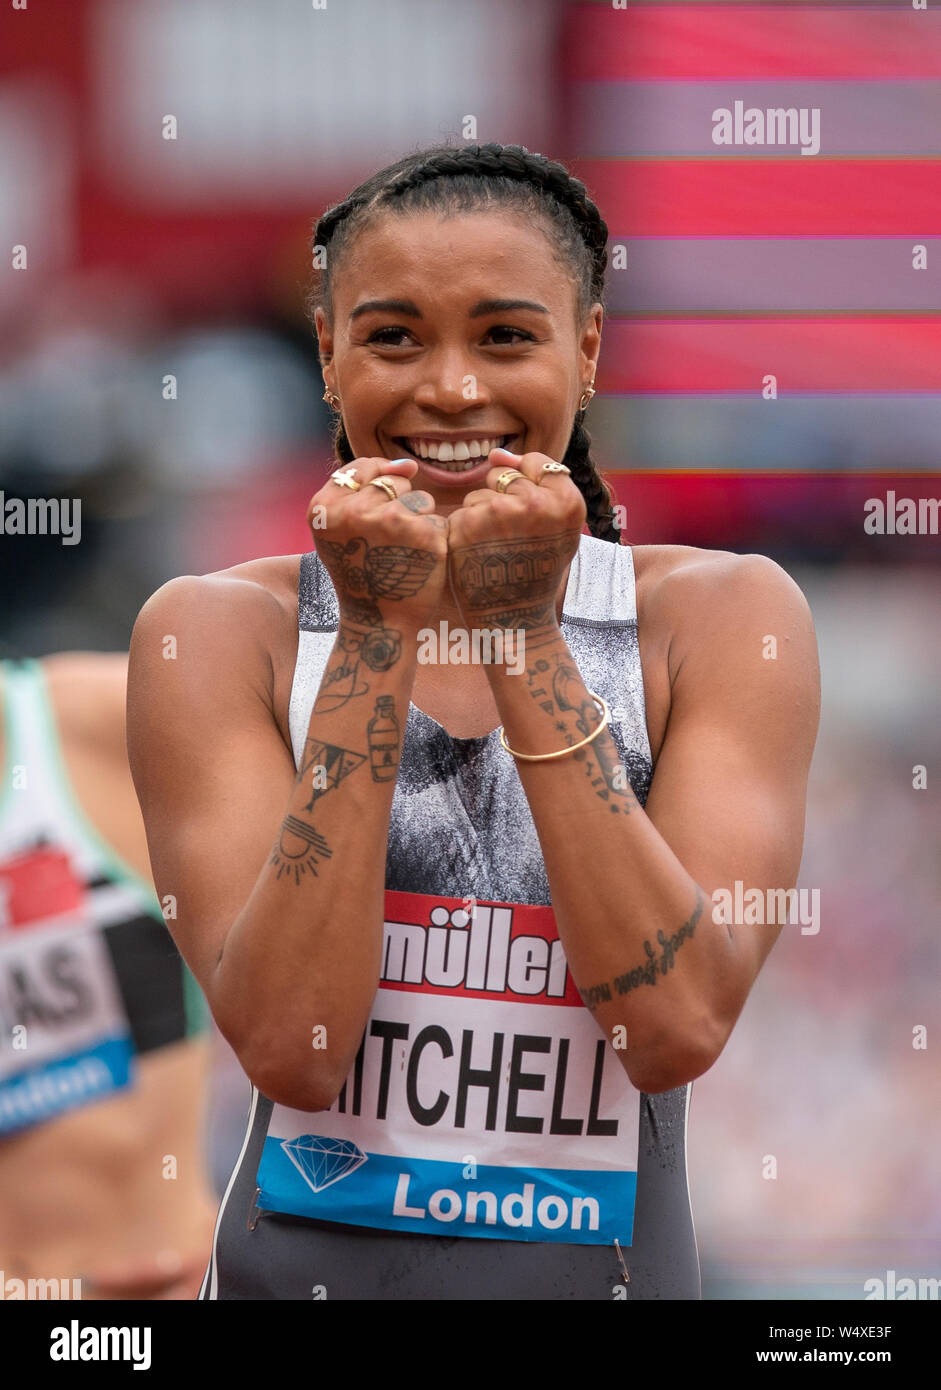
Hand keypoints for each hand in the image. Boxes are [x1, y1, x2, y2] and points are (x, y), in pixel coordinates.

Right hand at [307, 458, 449, 635]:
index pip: (362, 467)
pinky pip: (436, 520)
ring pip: (420, 498)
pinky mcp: (424, 534)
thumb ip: (361, 488)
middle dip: (398, 505)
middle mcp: (354, 511)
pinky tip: (419, 562)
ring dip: (419, 521)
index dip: (377, 484)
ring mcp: (391, 521)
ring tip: (403, 553)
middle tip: (387, 544)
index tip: (378, 514)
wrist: (380, 623)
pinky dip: (433, 540)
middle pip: (394, 481)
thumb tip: (409, 464)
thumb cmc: (362, 572)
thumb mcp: (340, 531)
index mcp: (324, 508)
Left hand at [446, 448, 584, 638]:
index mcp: (566, 502)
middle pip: (503, 475)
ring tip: (494, 550)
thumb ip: (539, 484)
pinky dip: (464, 532)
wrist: (513, 618)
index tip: (526, 511)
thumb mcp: (559, 528)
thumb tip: (496, 454)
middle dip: (501, 499)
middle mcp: (534, 502)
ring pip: (478, 494)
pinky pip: (461, 513)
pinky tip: (476, 556)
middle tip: (510, 537)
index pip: (536, 462)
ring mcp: (498, 512)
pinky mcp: (466, 525)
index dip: (526, 484)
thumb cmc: (537, 570)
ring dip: (481, 517)